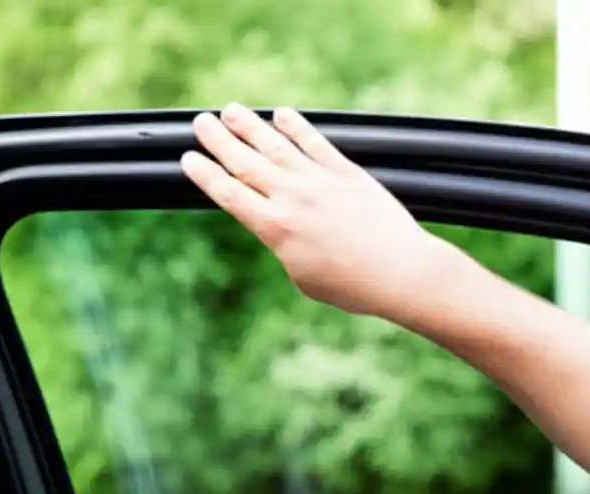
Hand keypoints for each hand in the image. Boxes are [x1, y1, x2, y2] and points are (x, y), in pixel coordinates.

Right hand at [180, 103, 460, 316]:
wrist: (400, 272)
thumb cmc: (352, 286)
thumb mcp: (303, 276)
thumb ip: (284, 246)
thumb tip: (281, 228)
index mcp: (275, 229)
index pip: (230, 194)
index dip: (206, 175)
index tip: (189, 158)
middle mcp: (292, 199)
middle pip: (246, 163)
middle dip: (220, 141)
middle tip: (201, 122)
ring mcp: (319, 181)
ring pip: (276, 146)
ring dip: (250, 126)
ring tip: (231, 111)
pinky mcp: (346, 172)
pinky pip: (315, 143)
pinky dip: (297, 127)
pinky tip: (282, 115)